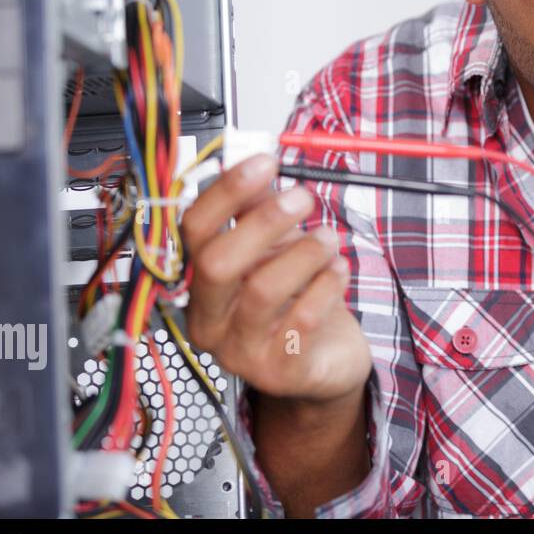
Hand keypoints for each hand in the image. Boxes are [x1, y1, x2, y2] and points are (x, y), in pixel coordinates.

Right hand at [180, 154, 372, 404]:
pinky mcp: (280, 371)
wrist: (325, 363)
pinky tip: (339, 270)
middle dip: (263, 222)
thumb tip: (253, 162)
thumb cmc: (295, 301)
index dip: (227, 192)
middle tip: (303, 197)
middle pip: (217, 263)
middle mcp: (210, 319)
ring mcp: (241, 351)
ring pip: (262, 290)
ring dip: (303, 253)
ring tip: (328, 238)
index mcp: (200, 283)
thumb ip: (259, 210)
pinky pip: (301, 320)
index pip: (194, 231)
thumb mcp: (275, 250)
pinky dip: (325, 286)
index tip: (265, 162)